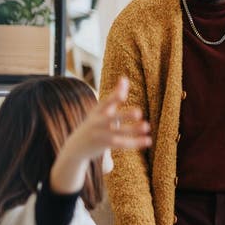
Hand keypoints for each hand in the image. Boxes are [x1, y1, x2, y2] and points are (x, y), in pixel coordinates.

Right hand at [49, 76, 151, 194]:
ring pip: (118, 133)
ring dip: (133, 130)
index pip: (105, 103)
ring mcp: (100, 135)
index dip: (114, 98)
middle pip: (111, 119)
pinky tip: (148, 140)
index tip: (123, 94)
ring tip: (147, 126)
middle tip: (139, 112)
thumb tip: (124, 78)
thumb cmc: (95, 123)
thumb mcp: (102, 109)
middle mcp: (97, 122)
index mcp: (97, 111)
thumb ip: (115, 94)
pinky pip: (122, 144)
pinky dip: (135, 142)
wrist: (76, 146)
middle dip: (124, 115)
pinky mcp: (105, 145)